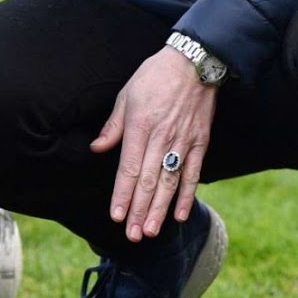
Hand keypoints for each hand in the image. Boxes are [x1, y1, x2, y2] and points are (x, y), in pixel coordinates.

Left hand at [91, 48, 216, 240]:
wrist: (193, 62)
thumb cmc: (155, 76)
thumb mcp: (127, 94)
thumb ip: (113, 126)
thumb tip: (97, 148)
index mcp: (140, 126)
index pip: (129, 168)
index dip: (122, 194)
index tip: (117, 216)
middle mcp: (161, 138)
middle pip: (148, 181)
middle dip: (139, 210)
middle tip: (133, 235)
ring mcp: (183, 142)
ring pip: (170, 182)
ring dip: (160, 209)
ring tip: (151, 231)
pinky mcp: (199, 142)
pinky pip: (193, 174)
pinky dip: (187, 195)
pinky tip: (180, 214)